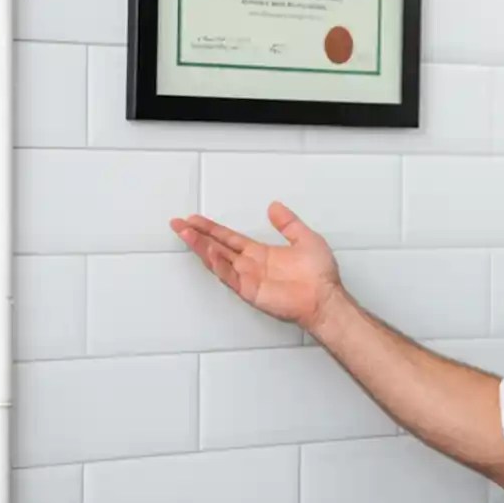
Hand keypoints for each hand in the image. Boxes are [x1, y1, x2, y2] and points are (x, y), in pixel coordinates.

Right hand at [170, 201, 342, 328]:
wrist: (325, 296)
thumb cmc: (319, 272)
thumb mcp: (305, 238)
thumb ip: (287, 223)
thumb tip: (274, 206)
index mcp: (260, 252)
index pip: (229, 238)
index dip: (211, 229)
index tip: (194, 219)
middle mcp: (250, 264)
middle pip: (217, 247)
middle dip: (197, 236)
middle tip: (178, 224)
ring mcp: (248, 278)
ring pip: (218, 260)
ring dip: (202, 248)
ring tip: (187, 234)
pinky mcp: (250, 291)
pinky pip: (230, 277)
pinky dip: (219, 265)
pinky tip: (209, 253)